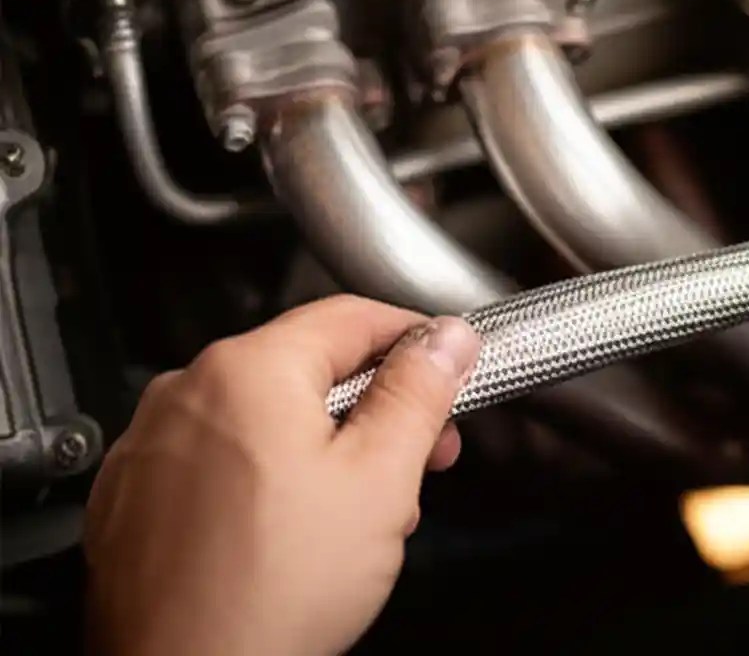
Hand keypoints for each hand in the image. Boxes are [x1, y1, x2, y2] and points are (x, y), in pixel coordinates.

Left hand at [84, 296, 480, 655]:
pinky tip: (297, 533)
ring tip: (361, 513)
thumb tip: (445, 340)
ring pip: (266, 418)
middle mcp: (187, 392)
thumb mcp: (382, 481)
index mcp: (247, 370)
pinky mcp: (137, 495)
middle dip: (377, 410)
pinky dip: (268, 479)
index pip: (353, 317)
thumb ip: (418, 395)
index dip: (417, 341)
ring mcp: (153, 444)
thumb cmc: (270, 592)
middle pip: (309, 370)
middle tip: (421, 457)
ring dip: (327, 448)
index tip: (449, 368)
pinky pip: (221, 461)